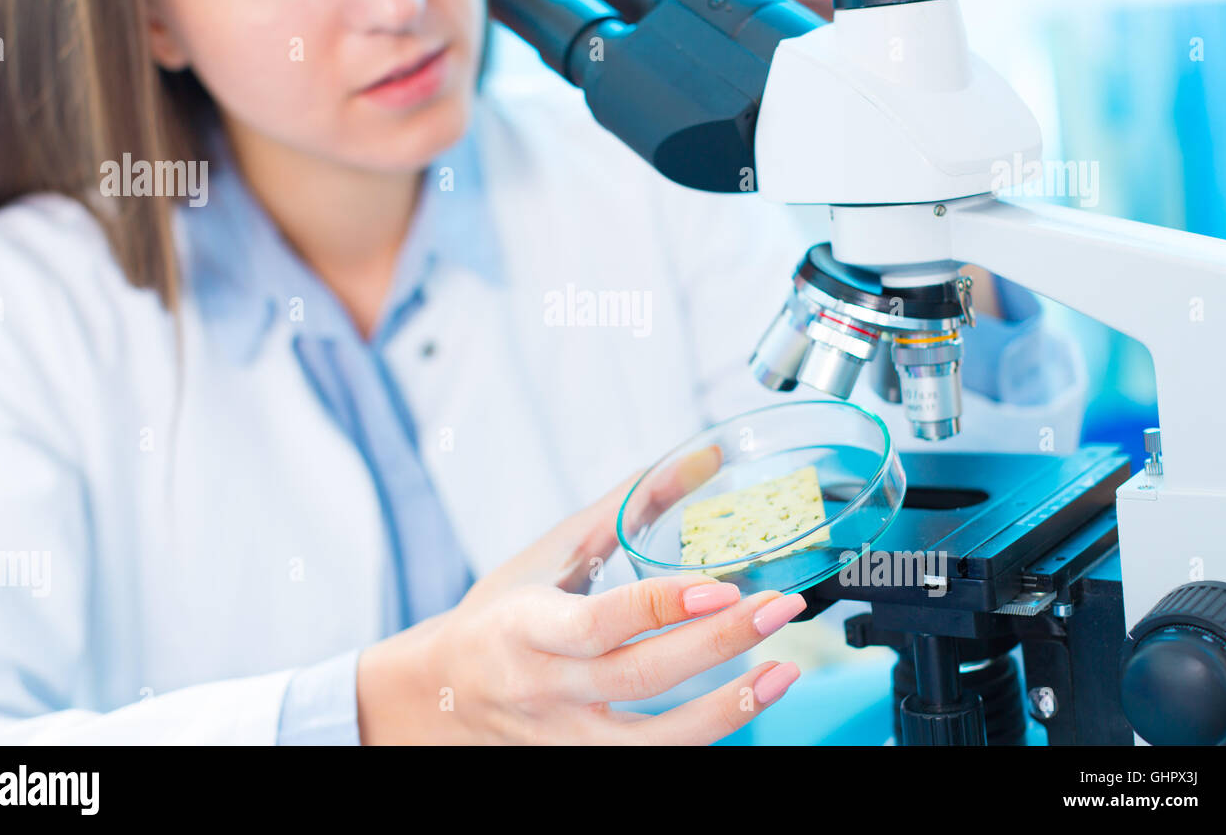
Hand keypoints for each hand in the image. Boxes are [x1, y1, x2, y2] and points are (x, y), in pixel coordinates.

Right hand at [357, 449, 806, 743]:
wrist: (442, 695)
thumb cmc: (500, 616)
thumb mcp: (551, 553)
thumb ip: (628, 508)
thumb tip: (703, 458)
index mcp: (528, 626)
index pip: (600, 623)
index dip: (661, 607)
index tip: (719, 585)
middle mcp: (546, 689)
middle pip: (641, 677)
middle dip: (718, 644)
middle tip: (778, 609)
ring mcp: (565, 739)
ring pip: (654, 742)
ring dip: (729, 711)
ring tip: (783, 673)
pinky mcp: (581, 767)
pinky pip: (651, 764)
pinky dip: (704, 737)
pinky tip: (748, 706)